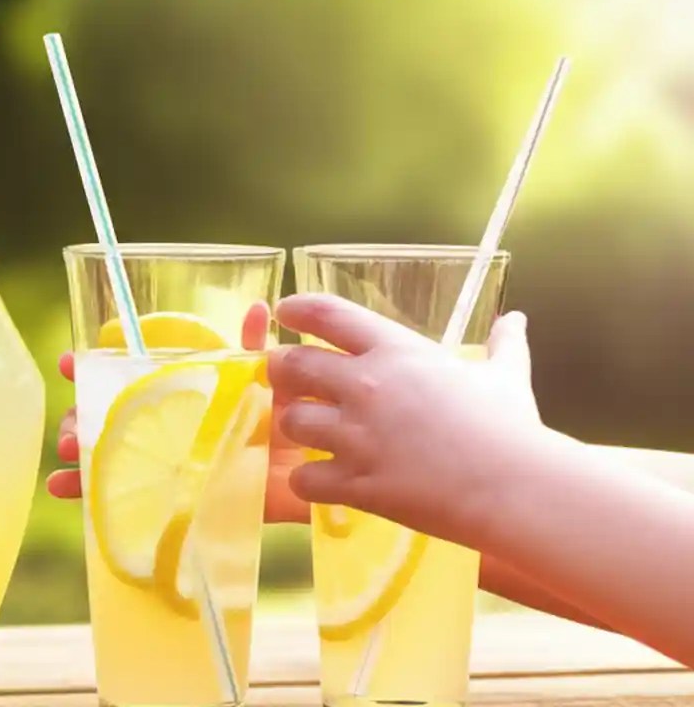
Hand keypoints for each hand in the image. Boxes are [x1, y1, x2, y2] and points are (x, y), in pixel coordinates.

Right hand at [46, 302, 311, 523]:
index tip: (67, 362)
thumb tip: (258, 307)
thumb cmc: (294, 424)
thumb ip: (258, 351)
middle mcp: (171, 429)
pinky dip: (86, 495)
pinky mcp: (174, 502)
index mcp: (187, 398)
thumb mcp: (274, 383)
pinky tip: (61, 487)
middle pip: (111, 418)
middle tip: (73, 418)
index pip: (130, 378)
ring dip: (81, 451)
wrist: (317, 476)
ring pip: (109, 457)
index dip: (95, 369)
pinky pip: (125, 503)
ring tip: (69, 450)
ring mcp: (168, 466)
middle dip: (81, 414)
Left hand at [269, 293, 543, 544]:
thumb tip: (516, 319)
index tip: (285, 312)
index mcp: (397, 352)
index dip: (298, 309)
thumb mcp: (505, 376)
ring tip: (309, 433)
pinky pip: (304, 477)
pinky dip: (308, 480)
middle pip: (292, 366)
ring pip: (290, 421)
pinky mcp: (355, 482)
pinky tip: (321, 480)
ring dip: (295, 426)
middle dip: (281, 370)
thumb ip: (503, 346)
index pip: (329, 314)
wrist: (514, 487)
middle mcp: (366, 387)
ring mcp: (356, 436)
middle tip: (285, 379)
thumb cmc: (511, 428)